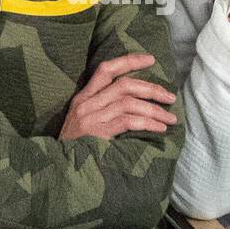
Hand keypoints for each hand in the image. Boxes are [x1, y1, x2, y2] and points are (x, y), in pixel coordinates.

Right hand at [59, 52, 178, 139]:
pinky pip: (128, 122)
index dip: (129, 61)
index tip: (151, 59)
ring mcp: (90, 118)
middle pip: (123, 85)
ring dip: (154, 109)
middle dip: (151, 88)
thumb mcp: (84, 122)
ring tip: (170, 118)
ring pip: (128, 103)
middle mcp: (86, 104)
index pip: (105, 69)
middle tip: (170, 97)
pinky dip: (148, 123)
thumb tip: (138, 102)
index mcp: (83, 97)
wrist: (59, 169)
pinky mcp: (97, 134)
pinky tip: (160, 128)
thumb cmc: (77, 147)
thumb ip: (103, 109)